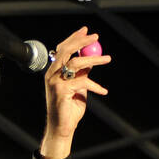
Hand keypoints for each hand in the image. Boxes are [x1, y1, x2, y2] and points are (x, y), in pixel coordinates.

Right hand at [41, 26, 110, 158]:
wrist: (63, 128)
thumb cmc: (69, 108)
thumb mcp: (78, 86)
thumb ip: (81, 73)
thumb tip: (91, 59)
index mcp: (54, 71)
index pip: (62, 49)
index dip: (74, 38)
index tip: (86, 31)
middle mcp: (51, 75)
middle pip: (66, 51)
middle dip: (81, 41)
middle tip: (96, 37)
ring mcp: (55, 82)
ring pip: (75, 63)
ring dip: (94, 59)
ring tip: (107, 59)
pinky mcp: (61, 91)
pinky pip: (82, 82)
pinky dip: (95, 86)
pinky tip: (103, 91)